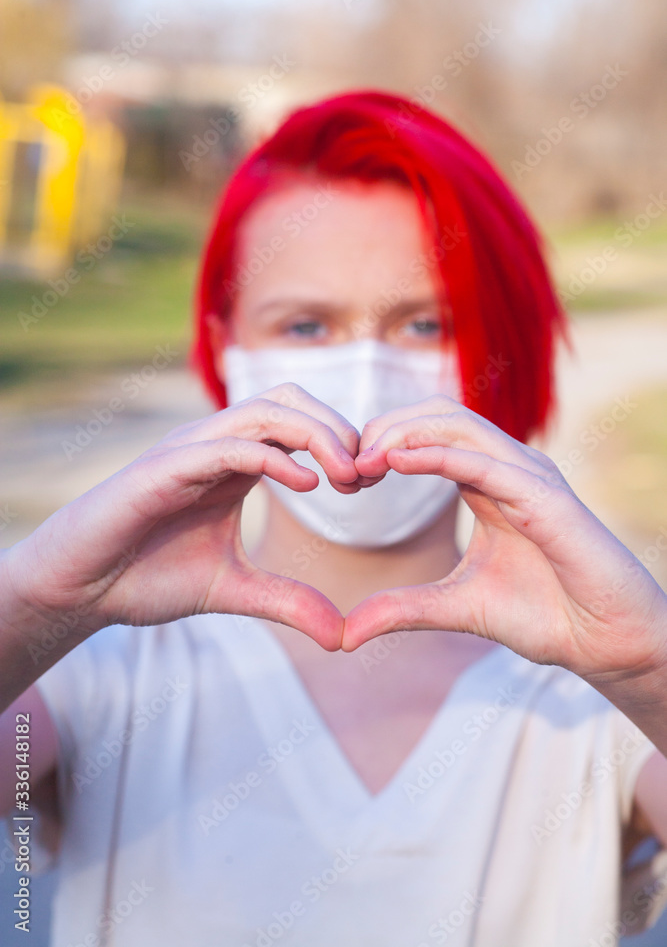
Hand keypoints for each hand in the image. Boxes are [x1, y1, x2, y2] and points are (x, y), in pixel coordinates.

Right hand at [2, 385, 362, 650]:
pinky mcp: (164, 469)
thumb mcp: (234, 590)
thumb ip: (288, 601)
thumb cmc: (147, 577)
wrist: (81, 589)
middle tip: (367, 475)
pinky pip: (226, 445)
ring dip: (315, 434)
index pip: (299, 421)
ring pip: (263, 410)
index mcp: (235, 461)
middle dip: (338, 427)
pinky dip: (271, 456)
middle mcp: (214, 444)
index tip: (372, 482)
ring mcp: (189, 451)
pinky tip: (306, 483)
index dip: (342, 441)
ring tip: (347, 476)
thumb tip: (343, 635)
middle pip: (290, 399)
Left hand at [344, 395, 666, 688]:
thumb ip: (402, 610)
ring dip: (404, 434)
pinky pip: (486, 462)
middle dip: (387, 429)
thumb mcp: (455, 608)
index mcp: (490, 481)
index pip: (430, 434)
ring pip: (460, 424)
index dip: (384, 444)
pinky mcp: (546, 498)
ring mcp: (530, 477)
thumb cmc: (546, 616)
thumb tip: (345, 633)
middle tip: (347, 464)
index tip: (347, 477)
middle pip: (439, 415)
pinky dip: (438, 455)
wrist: (606, 644)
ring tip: (364, 461)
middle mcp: (510, 467)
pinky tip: (398, 463)